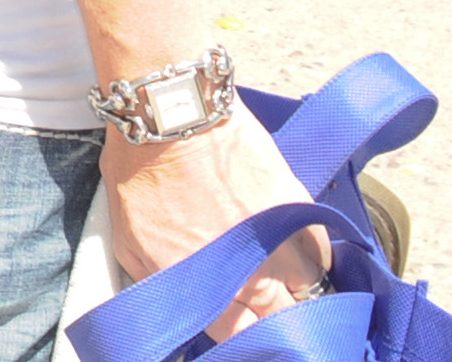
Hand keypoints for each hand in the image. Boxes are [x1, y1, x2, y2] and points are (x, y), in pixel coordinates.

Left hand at [104, 113, 324, 338]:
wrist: (173, 114)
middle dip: (271, 315)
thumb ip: (162, 285)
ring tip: (271, 265)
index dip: (240, 330)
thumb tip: (183, 309)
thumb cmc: (142, 173)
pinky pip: (321, 250)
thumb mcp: (130, 242)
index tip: (237, 319)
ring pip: (306, 287)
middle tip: (257, 298)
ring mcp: (282, 244)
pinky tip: (289, 242)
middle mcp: (251, 276)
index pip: (241, 337)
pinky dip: (309, 251)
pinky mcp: (302, 211)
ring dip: (293, 283)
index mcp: (206, 288)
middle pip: (282, 321)